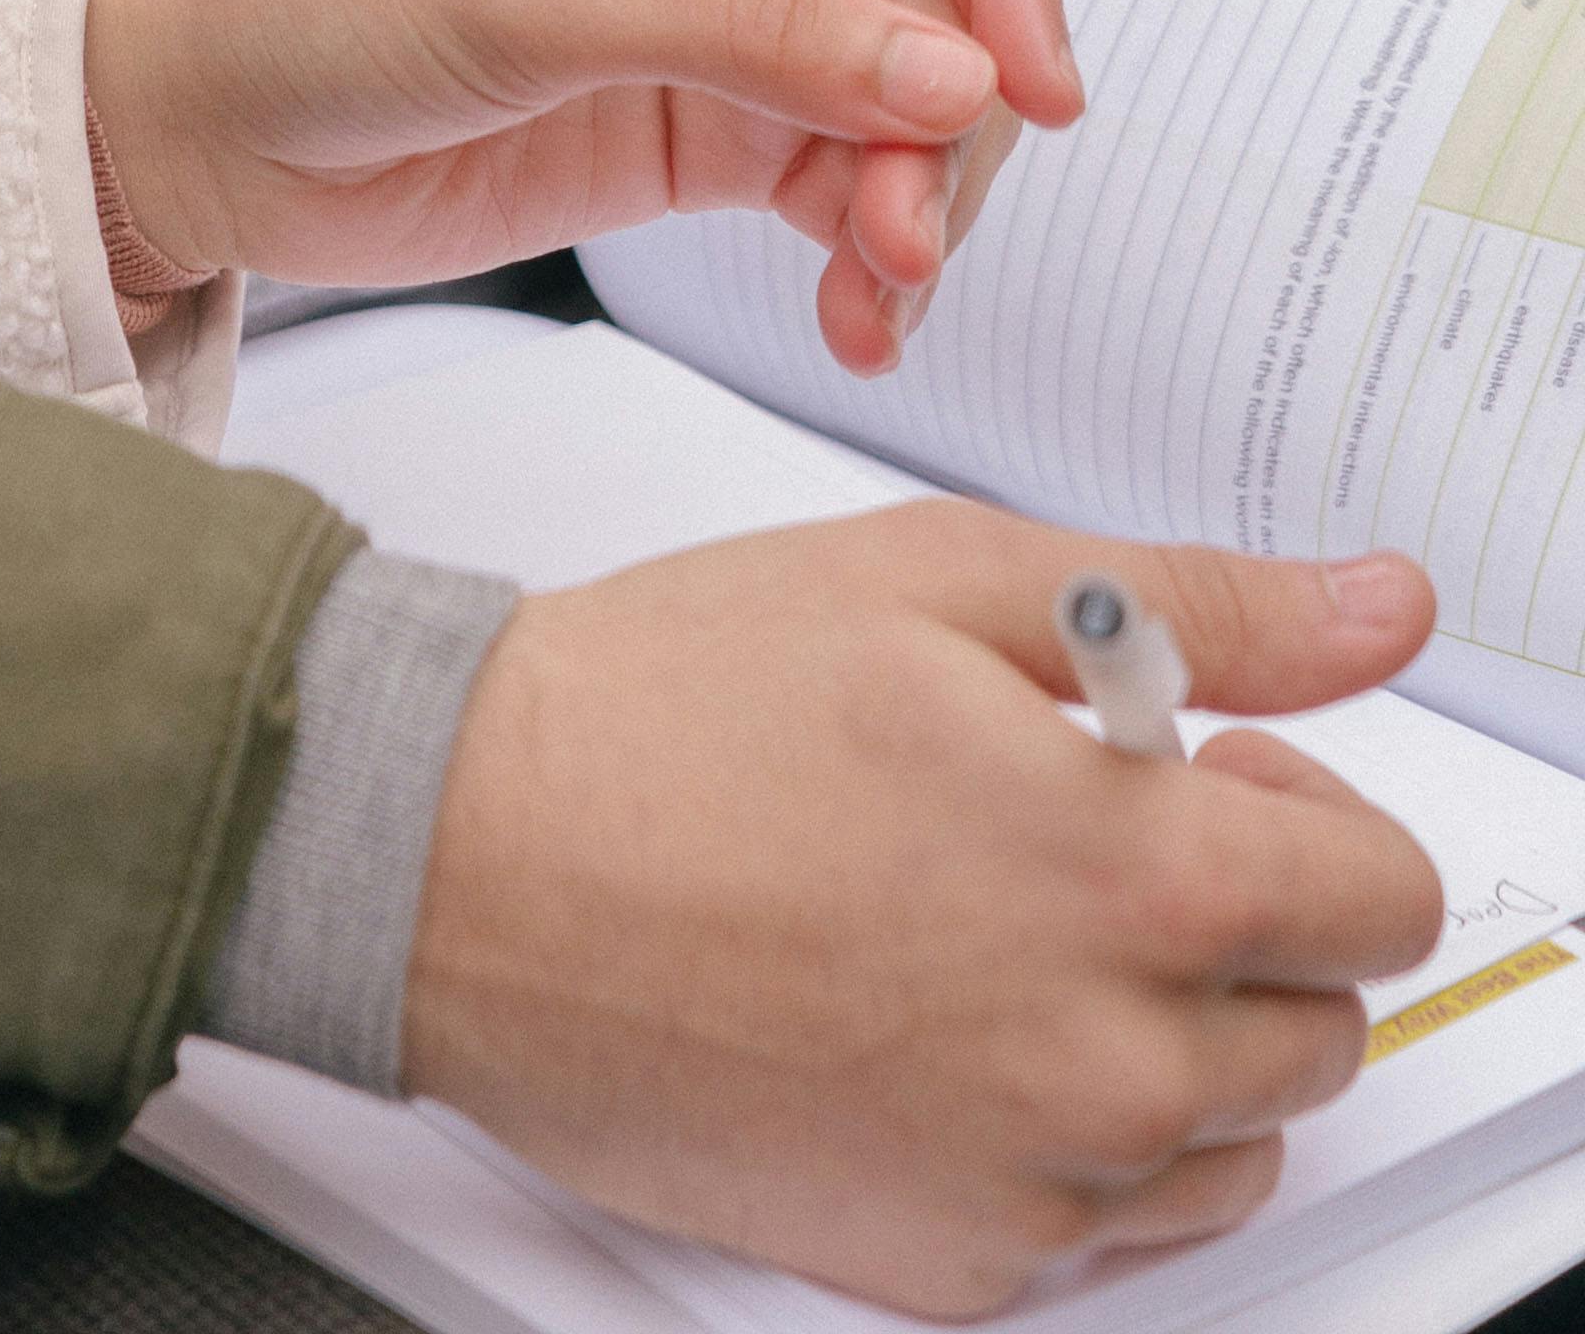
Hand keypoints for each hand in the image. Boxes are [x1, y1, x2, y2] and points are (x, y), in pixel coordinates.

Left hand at [82, 0, 1080, 368]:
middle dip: (949, 121)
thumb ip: (757, 29)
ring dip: (917, 204)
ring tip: (869, 292)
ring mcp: (730, 10)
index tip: (1044, 99)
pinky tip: (853, 320)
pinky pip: (843, 181)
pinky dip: (869, 255)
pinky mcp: (701, 123)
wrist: (196, 108)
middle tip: (902, 237)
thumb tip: (955, 73)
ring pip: (908, 103)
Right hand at [402, 511, 1442, 1316]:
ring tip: (1000, 929)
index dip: (1300, 808)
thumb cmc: (671, 707)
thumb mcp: (943, 581)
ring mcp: (1036, 1185)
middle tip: (1074, 832)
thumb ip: (1201, 607)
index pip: (1382, 896)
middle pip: (1321, 1024)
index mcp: (1136, 875)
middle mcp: (1109, 1060)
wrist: (464, 859)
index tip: (1203, 775)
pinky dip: (1069, 1136)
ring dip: (1168, 1038)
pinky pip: (1112, 1228)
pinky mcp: (953, 1269)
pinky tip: (943, 1024)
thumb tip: (1375, 612)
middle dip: (1238, 920)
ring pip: (1231, 1138)